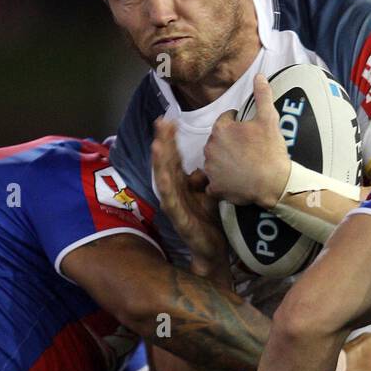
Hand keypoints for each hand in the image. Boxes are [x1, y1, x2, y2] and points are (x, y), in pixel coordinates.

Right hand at [152, 120, 228, 269]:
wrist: (213, 250)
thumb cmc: (210, 222)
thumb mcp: (210, 194)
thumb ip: (206, 180)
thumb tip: (205, 167)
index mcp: (182, 186)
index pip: (175, 158)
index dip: (171, 140)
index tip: (170, 120)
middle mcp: (175, 193)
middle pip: (167, 164)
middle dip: (163, 143)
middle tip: (161, 122)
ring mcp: (174, 206)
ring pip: (164, 180)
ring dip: (159, 162)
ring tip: (156, 144)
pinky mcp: (178, 219)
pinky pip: (171, 202)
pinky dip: (166, 188)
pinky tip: (163, 176)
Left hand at [204, 73, 290, 207]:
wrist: (274, 183)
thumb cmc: (270, 150)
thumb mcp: (269, 119)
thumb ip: (262, 96)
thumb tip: (259, 76)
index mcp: (220, 129)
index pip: (226, 120)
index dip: (238, 124)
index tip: (249, 133)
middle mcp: (210, 148)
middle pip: (218, 141)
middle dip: (229, 143)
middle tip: (247, 150)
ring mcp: (211, 170)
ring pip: (214, 161)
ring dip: (224, 162)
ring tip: (242, 166)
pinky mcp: (215, 188)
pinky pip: (214, 184)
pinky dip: (221, 183)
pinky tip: (235, 182)